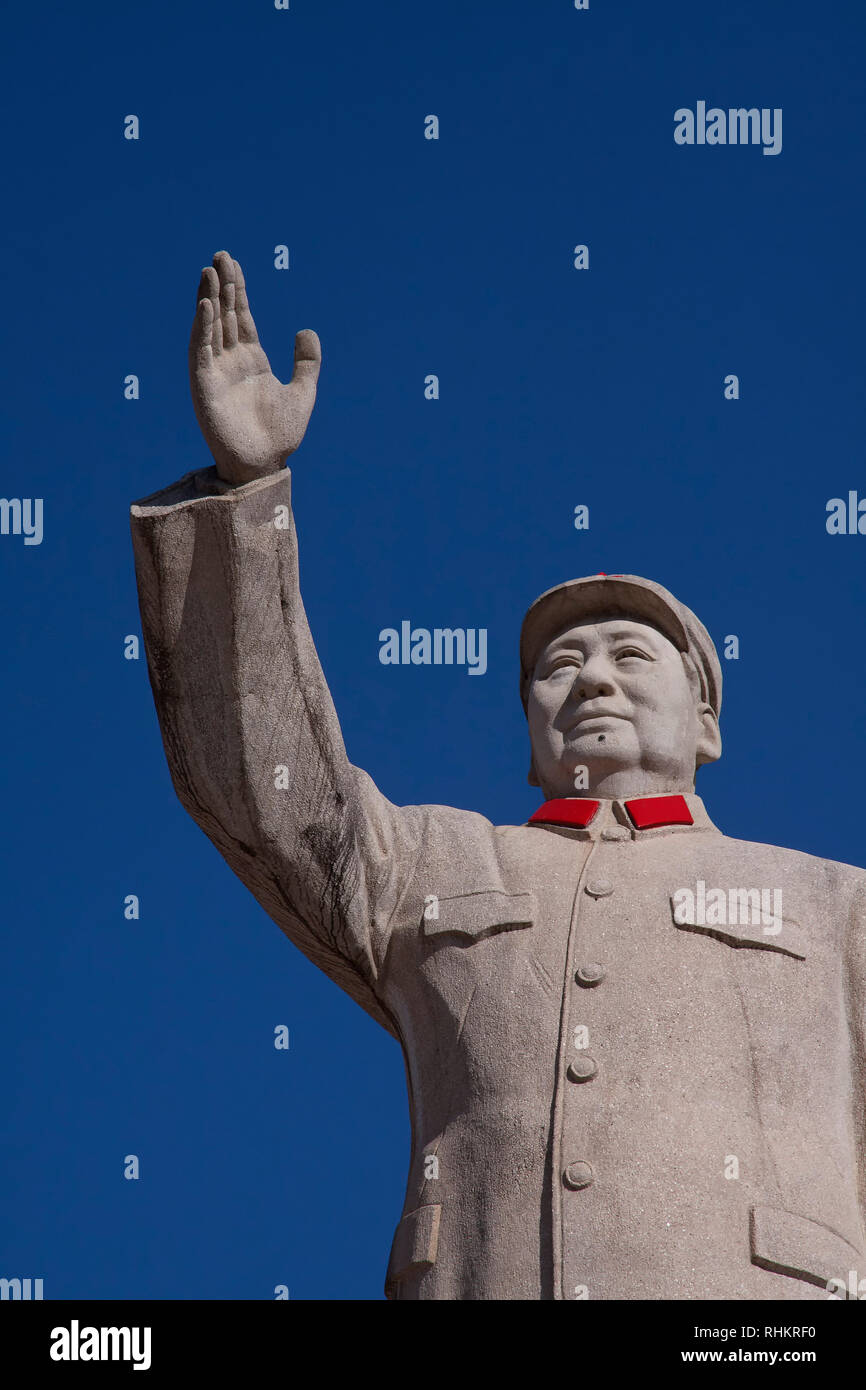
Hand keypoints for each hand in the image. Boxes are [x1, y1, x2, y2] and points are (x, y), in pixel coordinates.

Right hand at [188, 250, 320, 485]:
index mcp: (253, 360)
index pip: (242, 316)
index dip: (238, 290)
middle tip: (220, 255)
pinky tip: (206, 307)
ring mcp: (216, 371)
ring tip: (208, 271)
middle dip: (222, 285)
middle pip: (224, 314)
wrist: (265, 464)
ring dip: (208, 299)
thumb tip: (306, 330)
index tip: (234, 264)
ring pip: (210, 327)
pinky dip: (202, 329)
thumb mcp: (303, 392)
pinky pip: (201, 352)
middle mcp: (231, 362)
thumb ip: (307, 362)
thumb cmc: (281, 434)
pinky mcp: (204, 385)